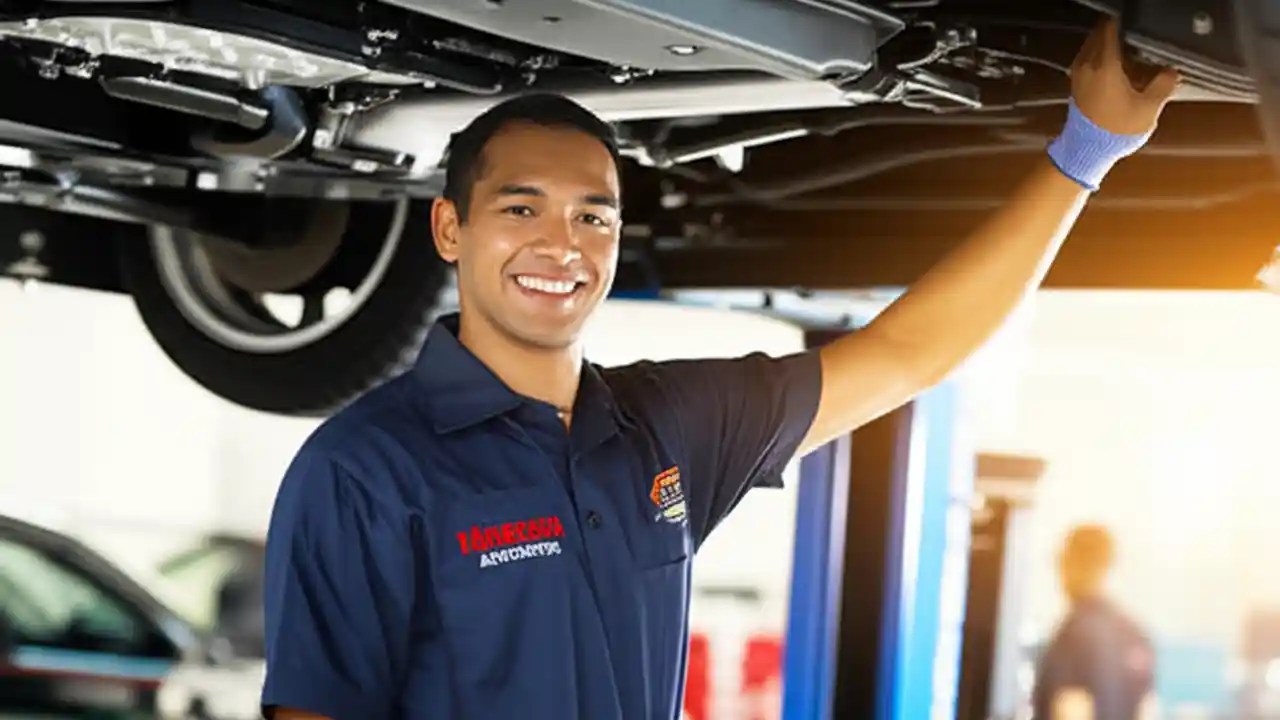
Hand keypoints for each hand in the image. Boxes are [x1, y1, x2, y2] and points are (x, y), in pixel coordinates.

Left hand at [1069, 18, 1179, 134]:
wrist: (1086, 152)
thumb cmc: (1115, 131)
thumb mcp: (1149, 107)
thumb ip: (1164, 83)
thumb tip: (1173, 71)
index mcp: (1104, 64)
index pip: (1113, 27)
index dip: (1128, 23)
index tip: (1141, 26)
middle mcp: (1086, 64)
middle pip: (1102, 34)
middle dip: (1120, 34)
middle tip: (1139, 42)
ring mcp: (1078, 74)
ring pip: (1094, 46)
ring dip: (1111, 47)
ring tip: (1133, 58)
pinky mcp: (1076, 85)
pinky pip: (1089, 61)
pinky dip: (1102, 60)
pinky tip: (1120, 73)